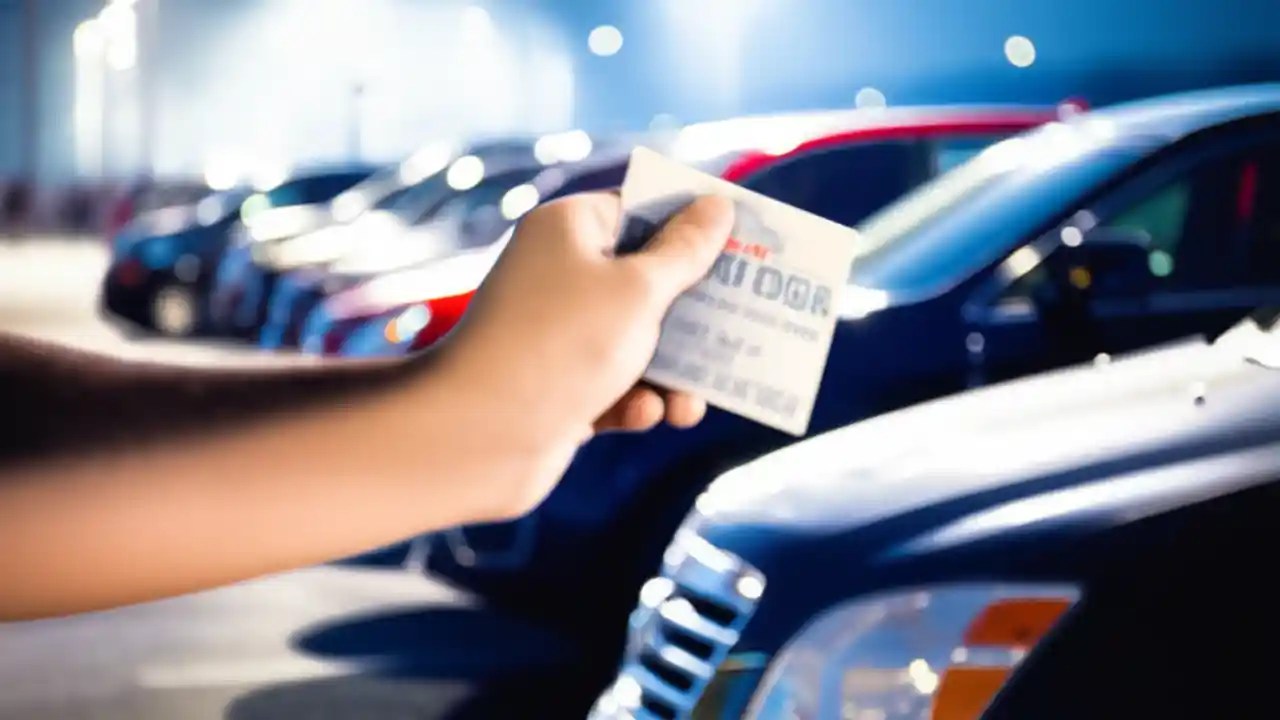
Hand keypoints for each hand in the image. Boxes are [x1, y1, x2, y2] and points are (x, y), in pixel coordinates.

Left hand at [437, 192, 732, 511]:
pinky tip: (640, 415)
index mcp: (571, 230)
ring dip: (673, 373)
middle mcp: (561, 274)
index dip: (693, 226)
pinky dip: (635, 402)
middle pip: (649, 281)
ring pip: (640, 343)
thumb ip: (685, 252)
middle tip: (746, 327)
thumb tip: (716, 206)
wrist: (478, 436)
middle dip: (694, 313)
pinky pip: (616, 386)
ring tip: (690, 404)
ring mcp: (558, 334)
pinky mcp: (559, 387)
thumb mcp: (639, 291)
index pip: (642, 211)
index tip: (745, 246)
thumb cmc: (561, 345)